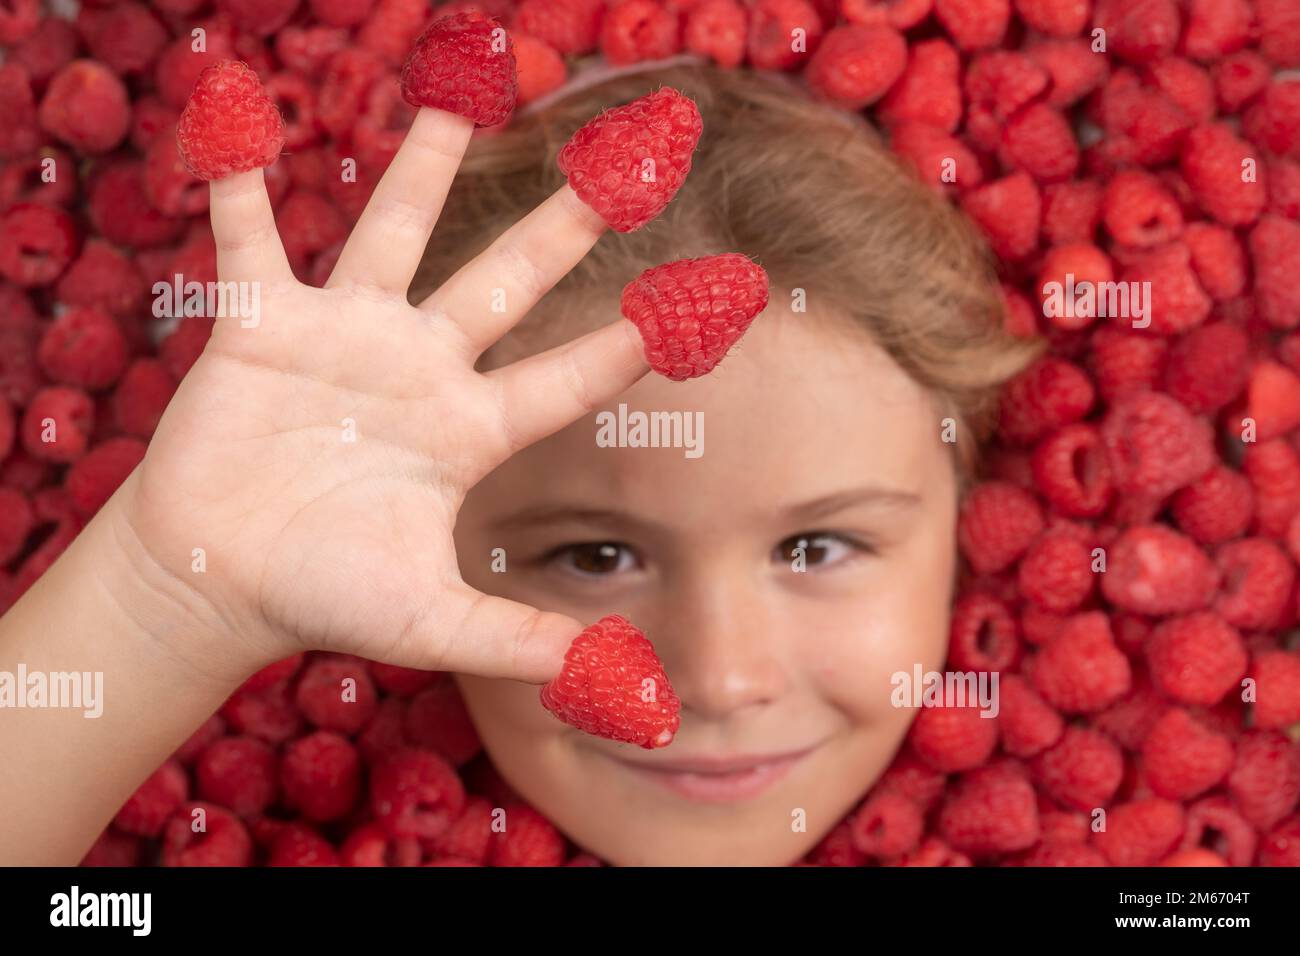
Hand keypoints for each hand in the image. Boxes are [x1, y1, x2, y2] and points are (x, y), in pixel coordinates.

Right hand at [108, 108, 647, 686]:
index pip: (571, 372)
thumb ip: (524, 645)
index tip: (711, 294)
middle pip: (508, 275)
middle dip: (567, 218)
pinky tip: (236, 118)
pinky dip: (240, 185)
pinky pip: (252, 240)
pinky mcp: (264, 327)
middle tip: (629, 156)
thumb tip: (624, 687)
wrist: (221, 581)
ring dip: (426, 164)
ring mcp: (346, 337)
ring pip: (393, 229)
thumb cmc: (327, 596)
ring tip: (462, 86)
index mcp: (471, 428)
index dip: (638, 338)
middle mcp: (422, 366)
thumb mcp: (435, 625)